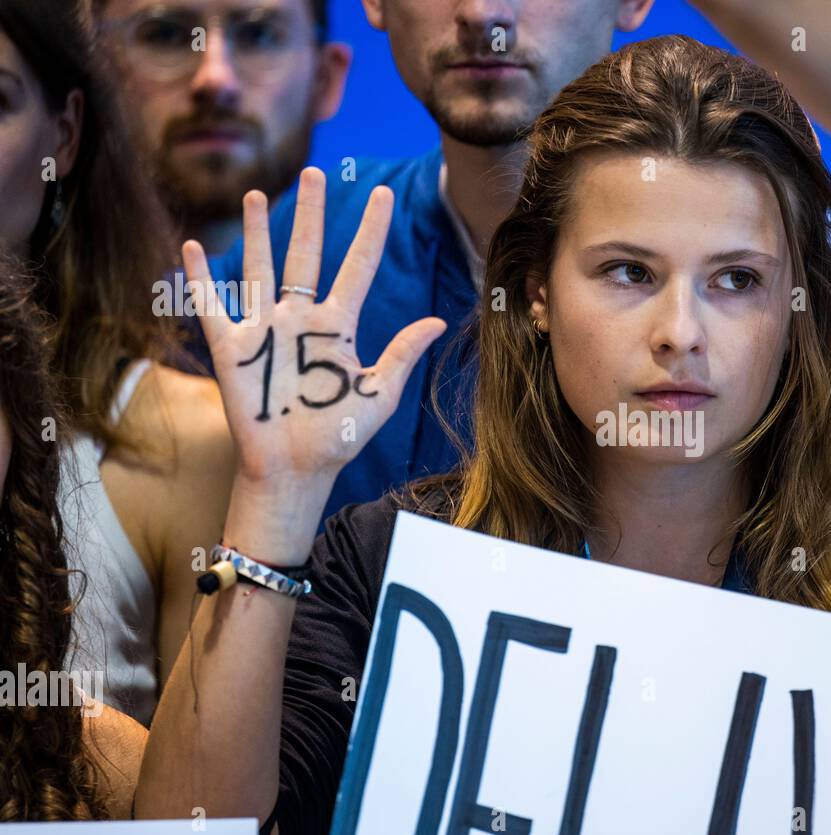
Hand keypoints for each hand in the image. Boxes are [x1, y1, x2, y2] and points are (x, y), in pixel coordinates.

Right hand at [183, 167, 445, 491]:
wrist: (294, 470)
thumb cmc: (338, 437)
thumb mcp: (379, 395)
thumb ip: (403, 354)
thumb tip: (440, 321)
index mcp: (338, 327)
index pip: (357, 267)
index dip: (370, 231)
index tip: (383, 194)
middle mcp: (300, 320)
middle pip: (305, 253)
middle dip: (310, 213)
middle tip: (316, 172)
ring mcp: (264, 330)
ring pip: (260, 268)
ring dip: (256, 231)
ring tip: (255, 193)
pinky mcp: (231, 349)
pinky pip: (213, 307)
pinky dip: (201, 279)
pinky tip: (194, 246)